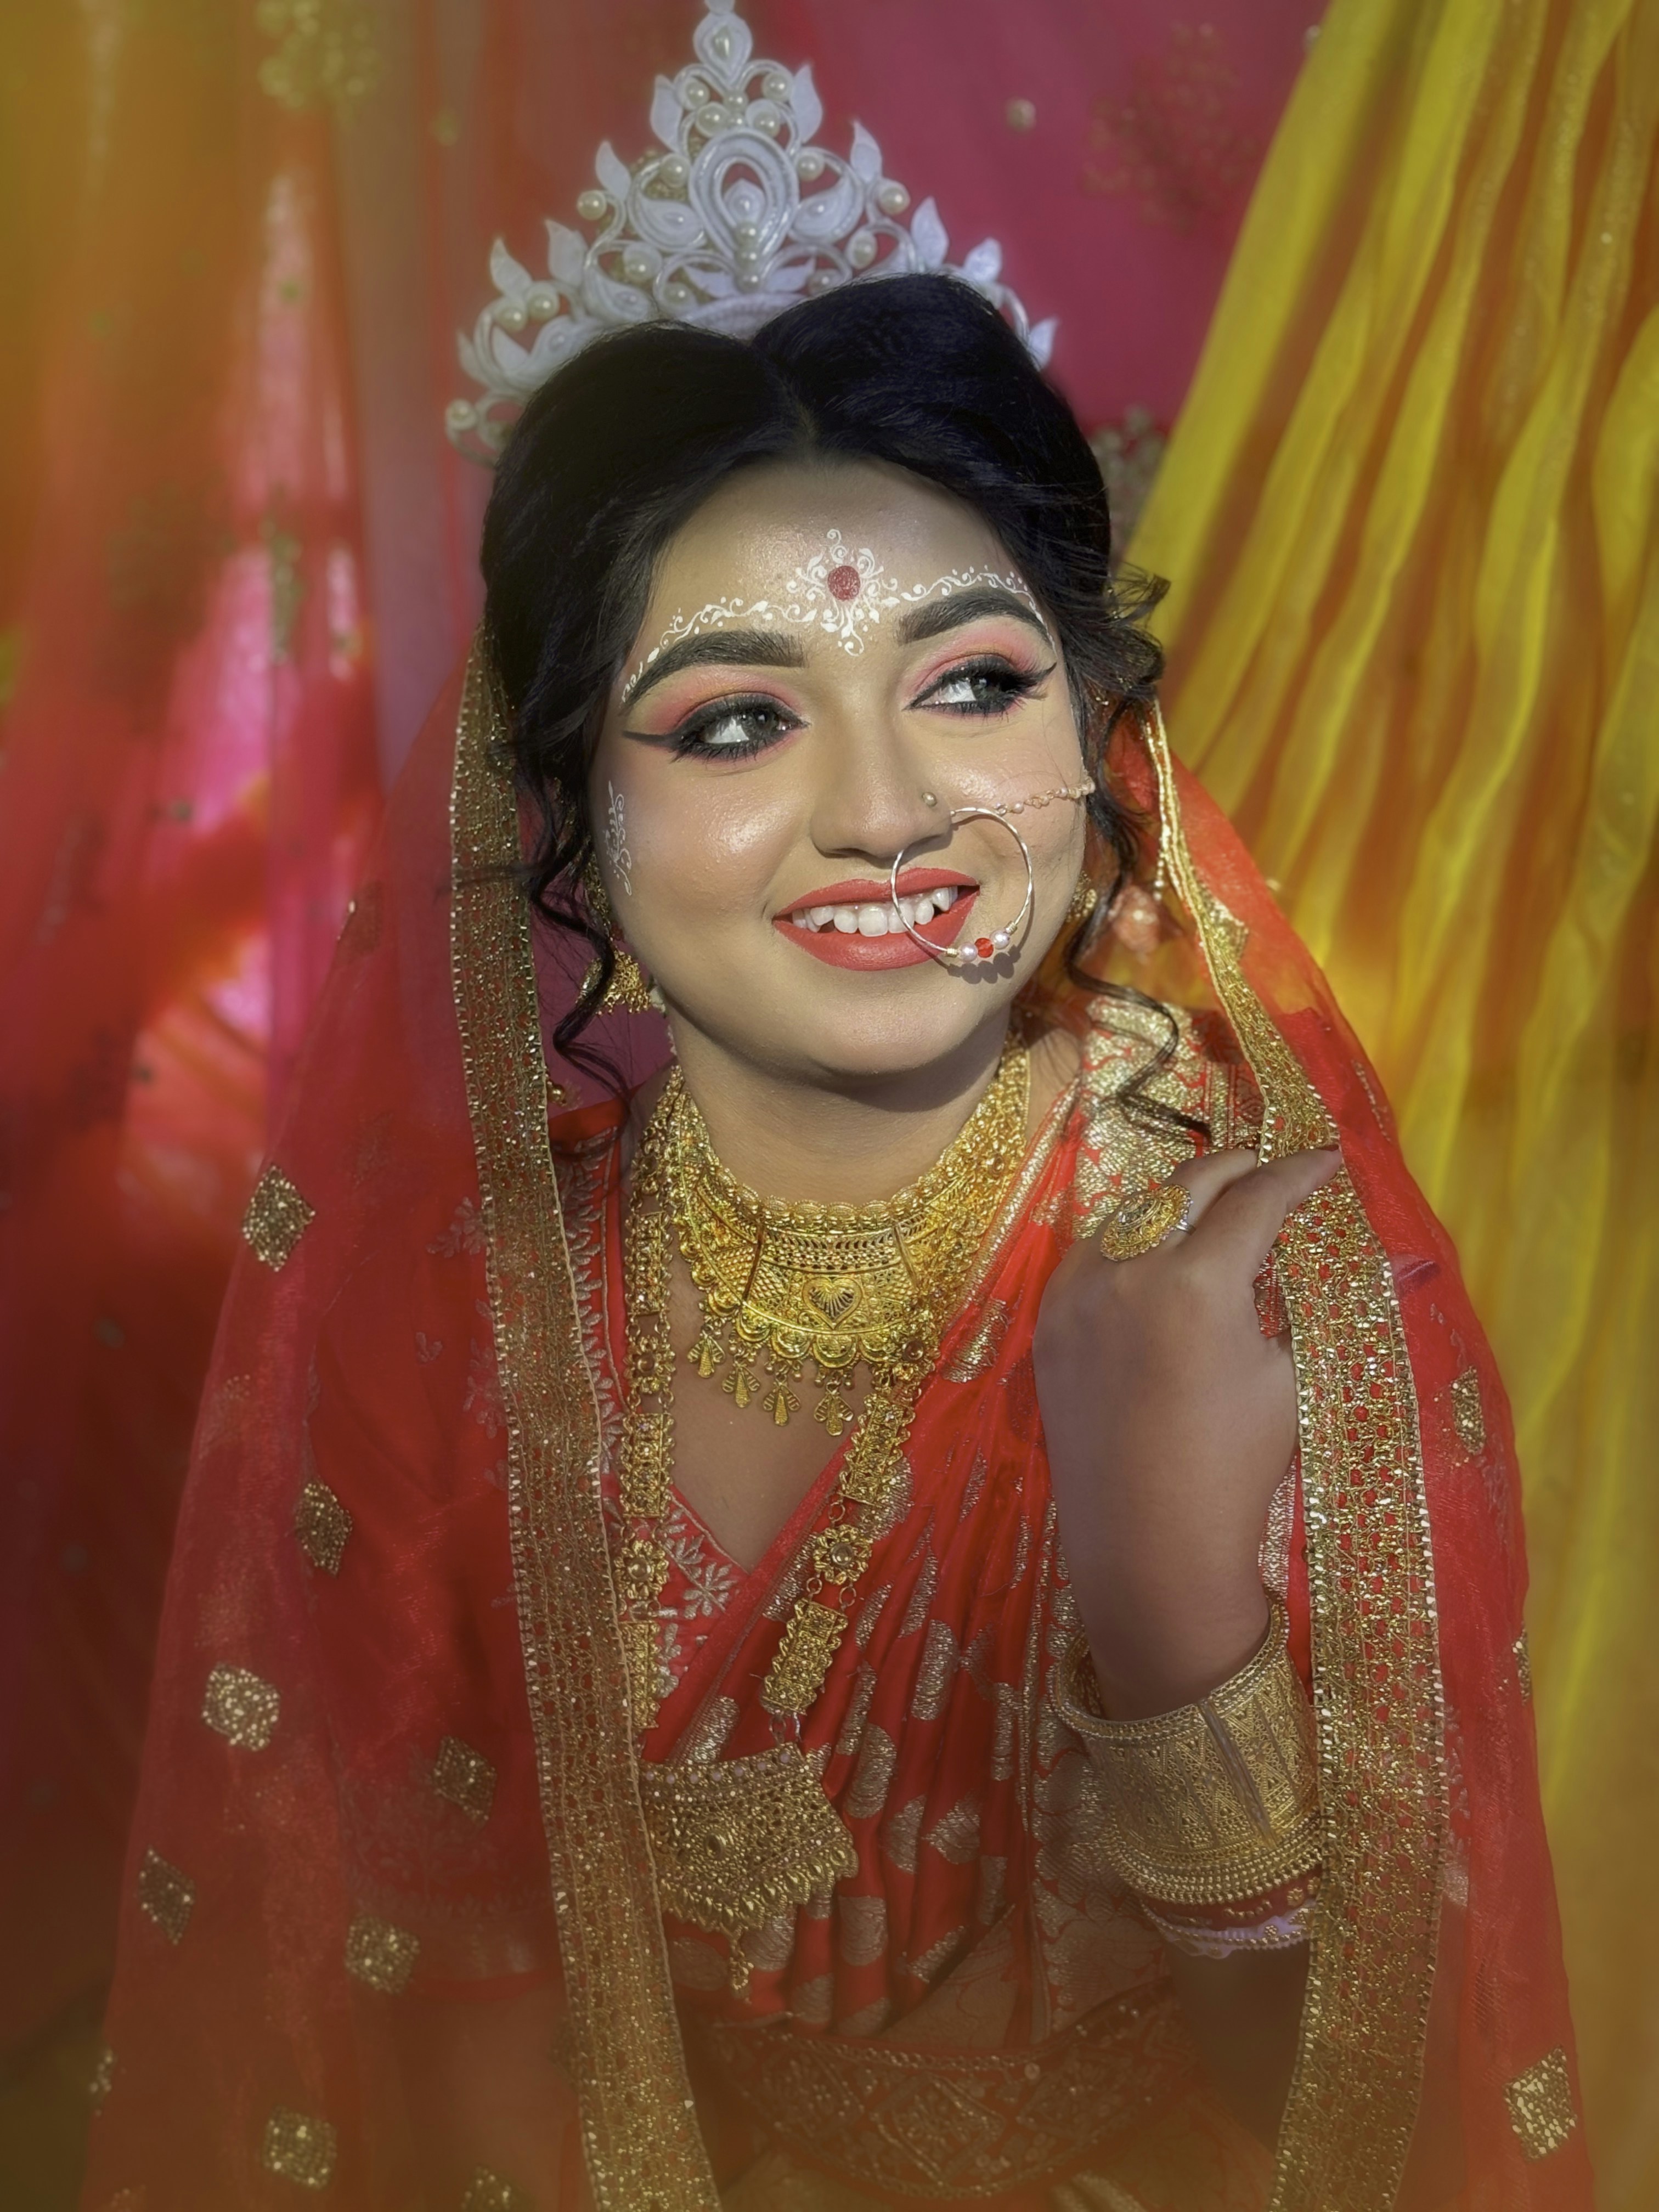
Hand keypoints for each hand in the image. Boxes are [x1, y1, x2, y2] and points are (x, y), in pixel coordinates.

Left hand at [1033, 1145, 1340, 1718]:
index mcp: (1196, 1283)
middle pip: (1188, 1187)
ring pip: (1133, 1213)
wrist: (1147, 1546)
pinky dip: (1129, 1240)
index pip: (1256, 1201)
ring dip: (1179, 1202)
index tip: (1326, 1159)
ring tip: (1216, 1207)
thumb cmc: (1234, 1467)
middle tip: (1270, 1170)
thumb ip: (1302, 1299)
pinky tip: (1157, 1250)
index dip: (1297, 1174)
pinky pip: (1091, 1253)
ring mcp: (1076, 1294)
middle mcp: (1127, 1271)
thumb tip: (1354, 1252)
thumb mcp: (1288, 1377)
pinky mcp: (1049, 1322)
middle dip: (1237, 1170)